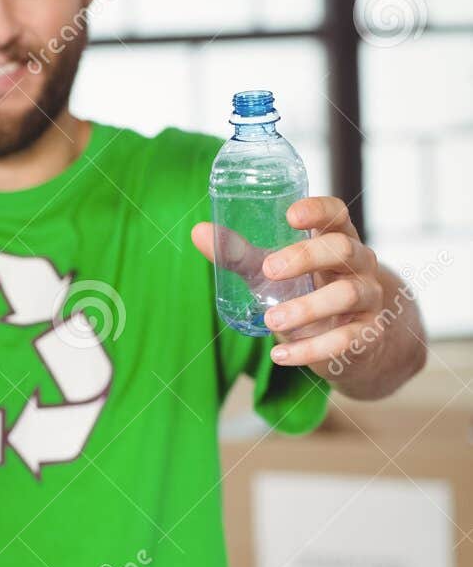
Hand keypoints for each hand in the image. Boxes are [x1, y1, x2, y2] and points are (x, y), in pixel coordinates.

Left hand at [192, 197, 383, 374]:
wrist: (347, 341)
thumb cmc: (306, 292)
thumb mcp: (273, 272)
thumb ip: (240, 254)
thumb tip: (197, 232)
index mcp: (337, 239)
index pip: (337, 214)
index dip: (319, 210)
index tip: (290, 215)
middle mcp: (359, 264)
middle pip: (343, 249)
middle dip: (306, 257)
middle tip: (269, 270)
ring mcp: (369, 299)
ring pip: (347, 294)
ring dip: (307, 308)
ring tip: (271, 322)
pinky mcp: (367, 334)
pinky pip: (345, 340)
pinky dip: (311, 350)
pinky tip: (280, 357)